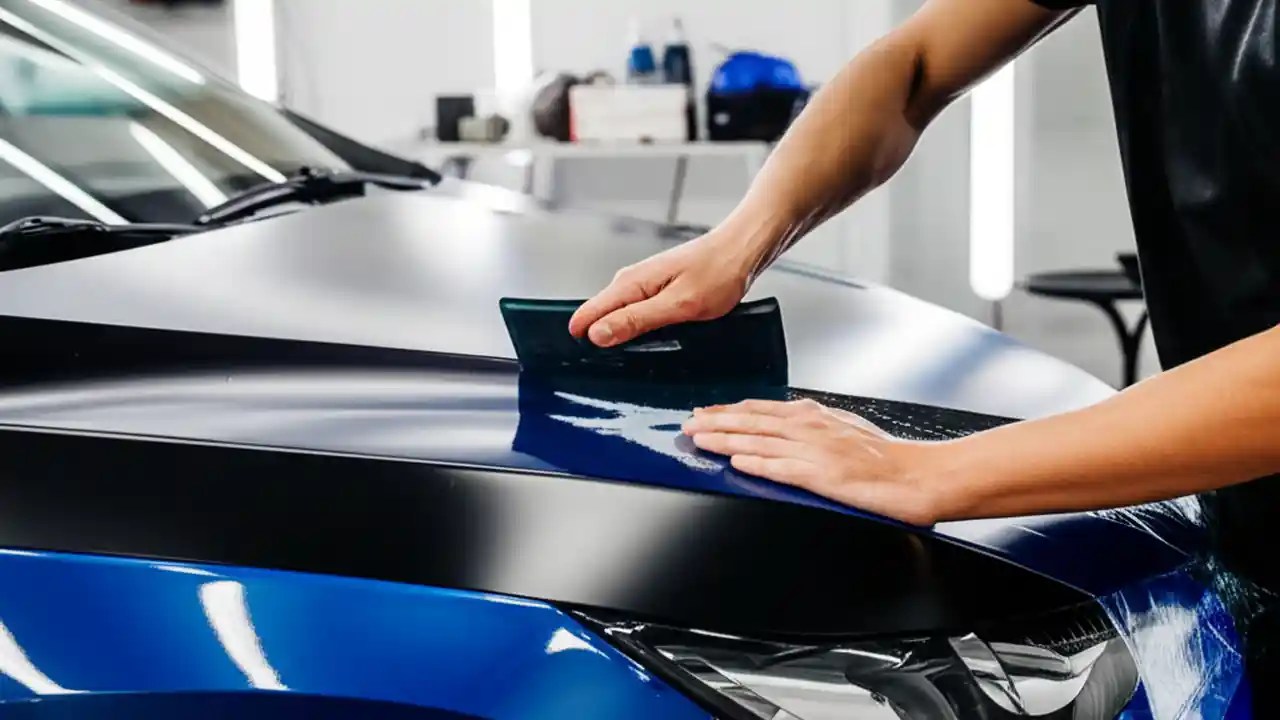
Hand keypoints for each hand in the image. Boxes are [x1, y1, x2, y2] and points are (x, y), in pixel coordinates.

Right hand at [568, 228, 762, 347]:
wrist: (742, 250)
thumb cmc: (718, 273)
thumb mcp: (678, 304)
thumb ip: (637, 319)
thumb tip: (597, 334)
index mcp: (630, 284)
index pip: (588, 313)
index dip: (581, 338)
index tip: (582, 364)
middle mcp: (631, 282)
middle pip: (600, 317)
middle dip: (600, 342)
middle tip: (611, 370)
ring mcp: (643, 286)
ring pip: (618, 317)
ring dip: (622, 338)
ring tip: (632, 361)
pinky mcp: (657, 291)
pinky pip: (635, 314)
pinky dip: (639, 330)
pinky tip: (651, 344)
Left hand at [681, 398, 949, 525]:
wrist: (917, 475)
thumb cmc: (885, 457)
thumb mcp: (844, 430)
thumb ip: (813, 428)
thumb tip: (787, 427)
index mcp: (814, 415)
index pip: (760, 410)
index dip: (728, 412)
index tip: (705, 412)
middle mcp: (810, 426)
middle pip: (751, 422)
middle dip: (715, 422)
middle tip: (687, 424)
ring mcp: (814, 449)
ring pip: (758, 440)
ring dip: (724, 439)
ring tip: (698, 439)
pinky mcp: (821, 474)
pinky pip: (780, 467)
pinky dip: (755, 462)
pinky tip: (735, 461)